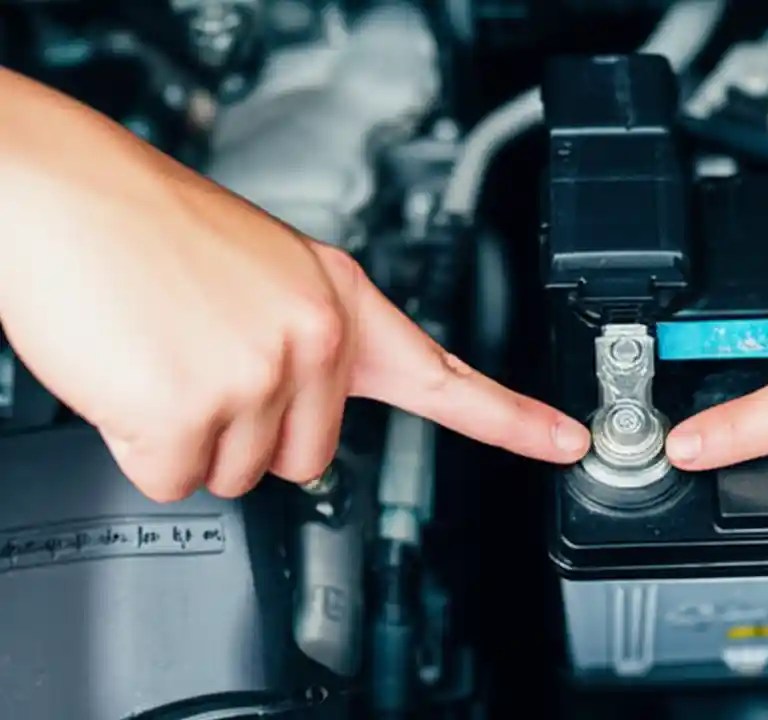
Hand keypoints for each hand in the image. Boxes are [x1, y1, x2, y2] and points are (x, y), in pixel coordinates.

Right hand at [0, 70, 588, 500]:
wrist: (61, 192)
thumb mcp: (266, 271)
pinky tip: (133, 378)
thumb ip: (310, 342)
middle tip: (206, 364)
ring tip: (164, 354)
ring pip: (236, 475)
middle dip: (255, 434)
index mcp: (340, 301)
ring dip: (194, 434)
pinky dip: (142, 445)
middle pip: (308, 459)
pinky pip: (173, 478)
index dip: (514, 419)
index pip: (446, 376)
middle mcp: (314, 340)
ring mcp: (257, 377)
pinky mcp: (188, 412)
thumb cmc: (149, 227)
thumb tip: (312, 418)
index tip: (567, 442)